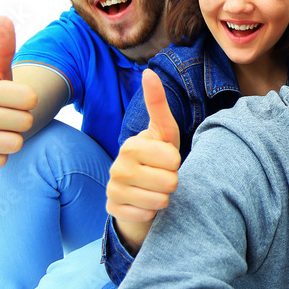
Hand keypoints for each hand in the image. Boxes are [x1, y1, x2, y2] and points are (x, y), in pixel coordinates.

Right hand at [0, 17, 36, 174]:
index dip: (27, 102)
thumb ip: (2, 48)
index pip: (29, 99)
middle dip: (20, 122)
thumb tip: (3, 17)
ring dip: (11, 141)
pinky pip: (0, 162)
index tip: (13, 100)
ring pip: (14, 144)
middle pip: (24, 122)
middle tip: (2, 119)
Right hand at [106, 69, 180, 251]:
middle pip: (169, 181)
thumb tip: (148, 72)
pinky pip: (146, 216)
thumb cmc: (157, 158)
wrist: (139, 189)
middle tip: (162, 177)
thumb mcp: (163, 132)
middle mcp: (117, 166)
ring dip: (163, 198)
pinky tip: (144, 204)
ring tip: (154, 189)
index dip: (175, 162)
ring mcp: (113, 189)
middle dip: (172, 182)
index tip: (166, 160)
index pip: (172, 160)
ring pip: (160, 201)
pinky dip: (151, 212)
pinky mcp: (114, 209)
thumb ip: (158, 104)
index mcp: (131, 145)